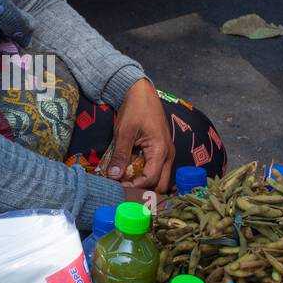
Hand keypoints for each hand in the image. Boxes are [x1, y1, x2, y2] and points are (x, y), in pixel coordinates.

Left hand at [106, 78, 174, 192]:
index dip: (134, 186)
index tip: (118, 186)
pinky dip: (146, 175)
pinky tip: (132, 173)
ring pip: (161, 178)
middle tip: (124, 187)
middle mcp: (169, 154)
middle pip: (161, 184)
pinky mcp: (163, 150)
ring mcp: (167, 153)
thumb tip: (113, 176)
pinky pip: (158, 169)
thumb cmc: (135, 109)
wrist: (141, 92)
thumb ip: (120, 155)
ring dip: (145, 183)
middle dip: (144, 190)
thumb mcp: (124, 132)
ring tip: (127, 181)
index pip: (151, 179)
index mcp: (161, 150)